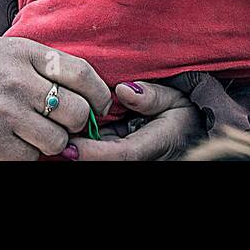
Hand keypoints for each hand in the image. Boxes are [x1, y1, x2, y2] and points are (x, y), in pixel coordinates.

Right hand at [0, 37, 112, 159]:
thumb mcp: (3, 51)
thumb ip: (40, 65)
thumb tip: (84, 92)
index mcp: (22, 52)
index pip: (80, 72)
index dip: (99, 93)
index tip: (100, 104)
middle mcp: (15, 79)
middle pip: (75, 111)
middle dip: (76, 122)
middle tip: (63, 122)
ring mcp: (3, 112)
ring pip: (57, 141)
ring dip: (51, 142)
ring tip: (31, 131)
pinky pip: (30, 157)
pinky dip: (25, 153)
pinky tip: (9, 139)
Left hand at [66, 80, 200, 159]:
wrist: (195, 132)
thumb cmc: (186, 113)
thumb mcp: (175, 99)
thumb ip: (151, 96)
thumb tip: (123, 90)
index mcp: (153, 145)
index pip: (119, 155)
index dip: (93, 153)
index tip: (70, 146)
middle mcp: (142, 157)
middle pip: (105, 160)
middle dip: (80, 151)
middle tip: (54, 136)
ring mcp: (133, 157)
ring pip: (103, 156)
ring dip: (81, 147)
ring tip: (57, 130)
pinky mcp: (126, 153)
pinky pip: (105, 151)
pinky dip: (88, 143)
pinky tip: (70, 131)